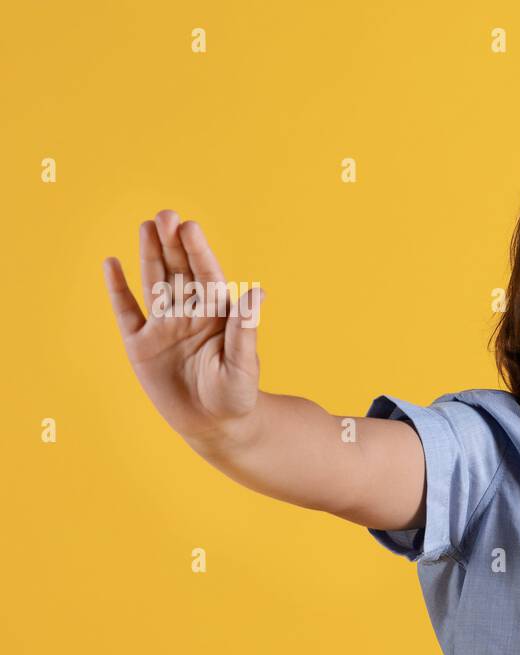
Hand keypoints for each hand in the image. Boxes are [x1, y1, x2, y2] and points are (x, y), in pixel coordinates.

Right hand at [102, 209, 265, 446]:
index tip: (190, 227)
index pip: (207, 276)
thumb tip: (257, 293)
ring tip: (147, 226)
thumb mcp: (243, 364)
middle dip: (173, 244)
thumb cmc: (237, 396)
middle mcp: (189, 314)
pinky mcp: (140, 344)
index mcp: (217, 316)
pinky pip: (127, 312)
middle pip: (179, 271)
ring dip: (150, 255)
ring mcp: (163, 327)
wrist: (215, 425)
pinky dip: (118, 290)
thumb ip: (245, 329)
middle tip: (166, 215)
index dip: (198, 252)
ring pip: (154, 283)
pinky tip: (112, 264)